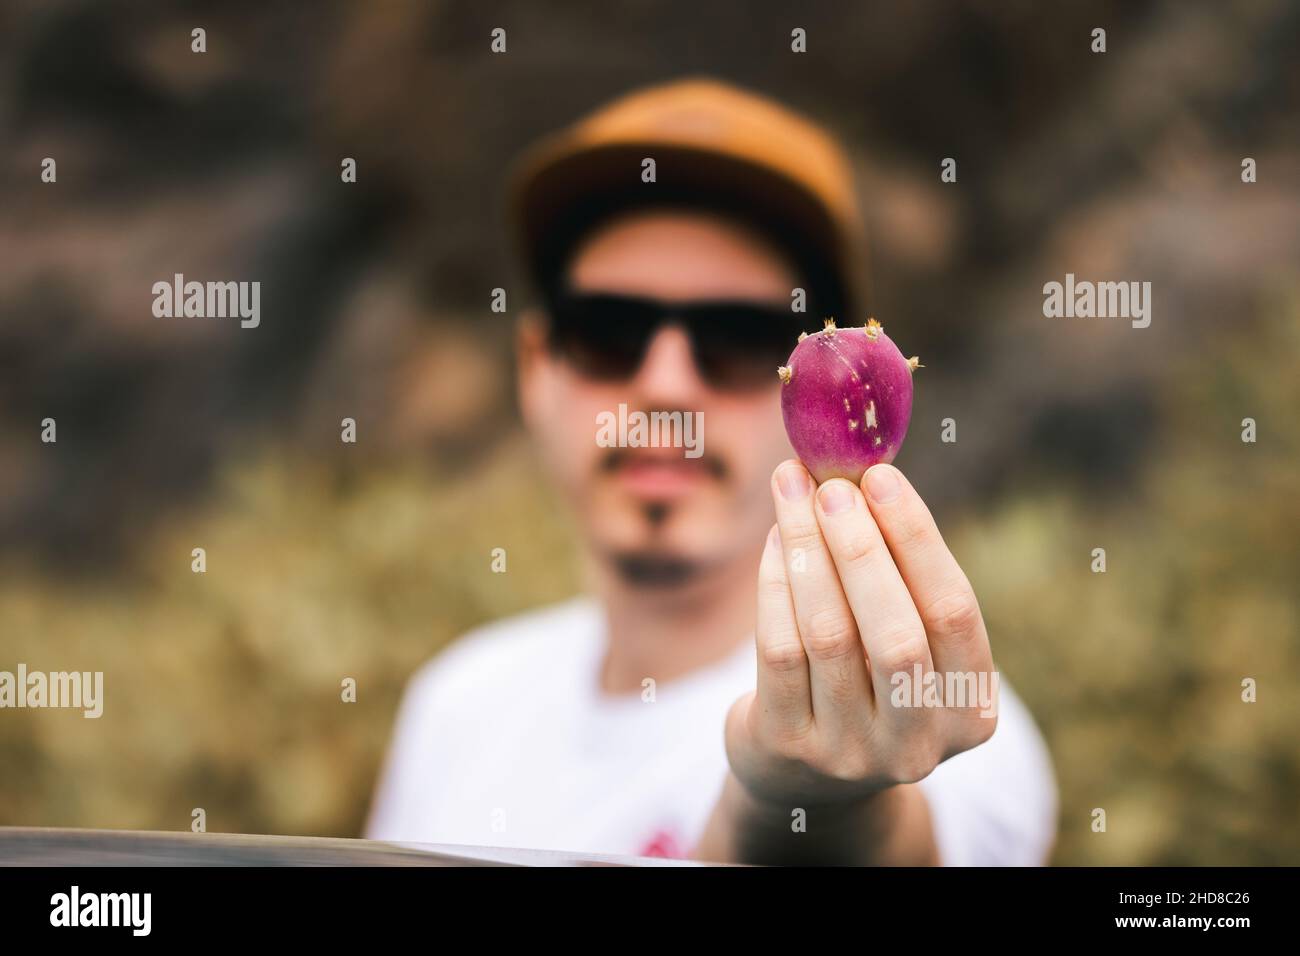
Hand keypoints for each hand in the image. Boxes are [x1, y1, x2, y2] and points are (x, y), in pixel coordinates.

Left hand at [725, 459, 997, 815]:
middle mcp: (918, 744)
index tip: (881, 478)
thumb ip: (902, 577)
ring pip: (829, 636)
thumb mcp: (905, 645)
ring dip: (808, 550)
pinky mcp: (788, 748)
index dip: (917, 540)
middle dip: (860, 546)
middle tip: (831, 485)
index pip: (953, 613)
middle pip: (895, 633)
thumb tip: (864, 473)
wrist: (803, 774)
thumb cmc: (865, 679)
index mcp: (970, 712)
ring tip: (792, 492)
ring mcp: (851, 755)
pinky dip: (776, 585)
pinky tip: (776, 542)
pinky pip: (779, 651)